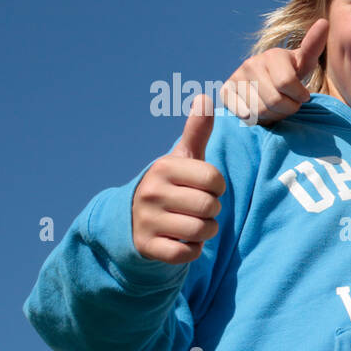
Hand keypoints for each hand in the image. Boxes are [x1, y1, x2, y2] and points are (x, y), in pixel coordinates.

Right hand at [132, 95, 226, 263]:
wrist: (133, 219)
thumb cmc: (171, 185)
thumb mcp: (182, 159)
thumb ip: (196, 131)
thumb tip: (205, 96)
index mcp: (164, 168)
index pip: (215, 179)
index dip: (218, 187)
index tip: (205, 187)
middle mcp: (151, 192)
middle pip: (210, 207)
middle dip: (212, 210)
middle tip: (197, 208)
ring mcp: (147, 220)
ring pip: (202, 231)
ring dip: (205, 231)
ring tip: (192, 223)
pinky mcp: (146, 247)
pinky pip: (187, 254)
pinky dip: (193, 251)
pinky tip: (182, 240)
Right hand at [221, 18, 327, 123]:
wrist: (264, 86)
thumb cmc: (290, 75)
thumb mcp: (304, 64)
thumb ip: (313, 47)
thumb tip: (324, 21)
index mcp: (273, 55)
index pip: (287, 83)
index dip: (298, 96)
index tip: (303, 96)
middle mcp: (252, 63)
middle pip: (275, 101)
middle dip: (288, 108)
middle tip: (289, 103)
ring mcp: (237, 76)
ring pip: (260, 110)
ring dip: (273, 115)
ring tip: (275, 107)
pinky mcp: (226, 91)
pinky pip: (244, 114)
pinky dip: (256, 119)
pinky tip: (260, 109)